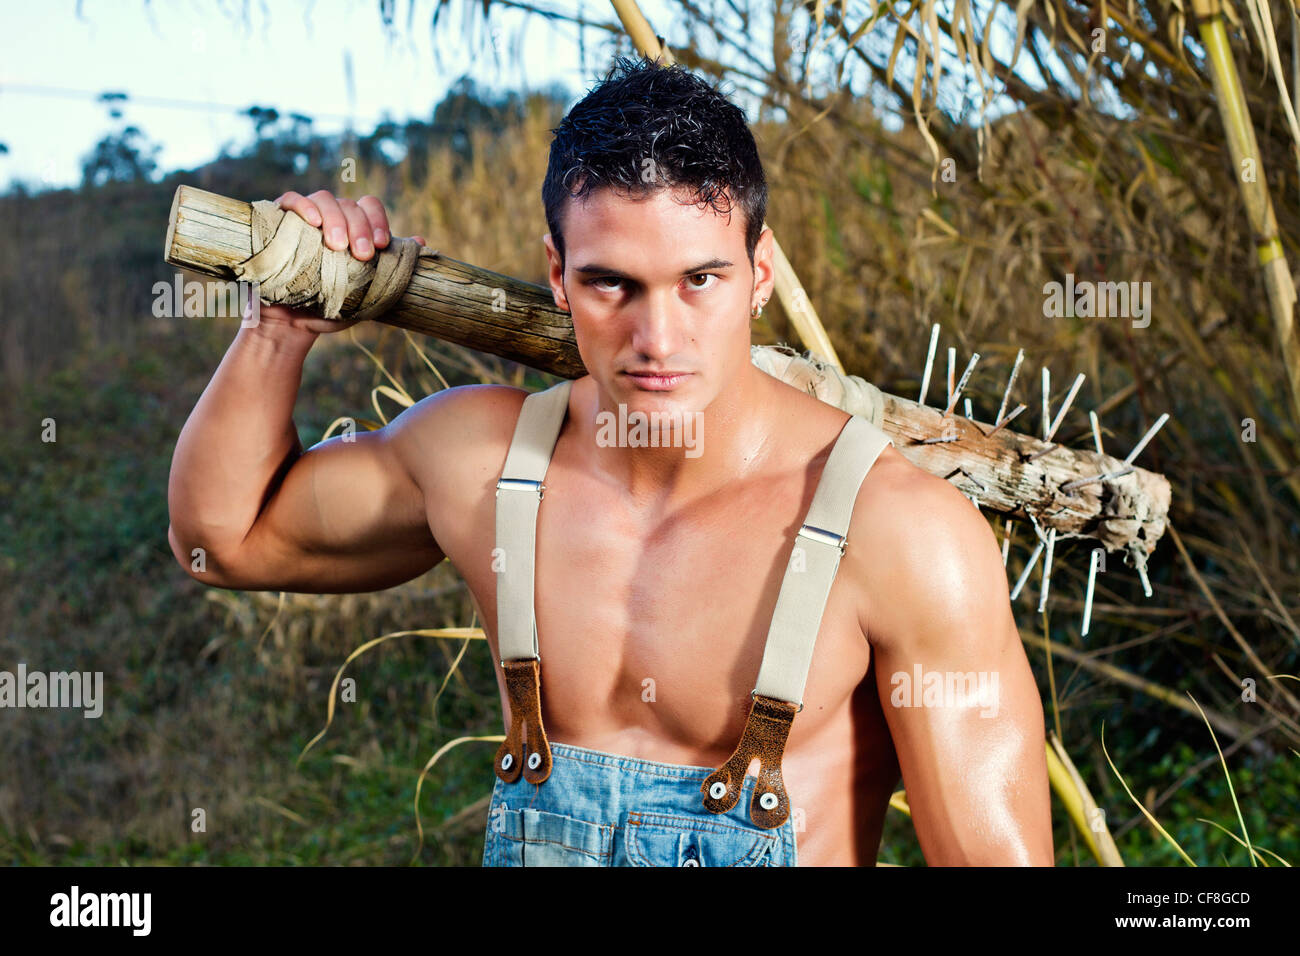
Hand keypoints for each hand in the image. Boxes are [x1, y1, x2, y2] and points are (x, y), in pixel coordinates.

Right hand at [247, 189, 427, 335]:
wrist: (290, 325)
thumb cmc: (331, 307)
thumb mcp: (367, 294)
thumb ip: (391, 272)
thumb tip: (423, 243)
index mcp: (354, 229)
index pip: (370, 207)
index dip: (378, 221)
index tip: (382, 246)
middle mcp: (331, 218)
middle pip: (350, 204)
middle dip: (360, 227)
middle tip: (361, 255)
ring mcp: (304, 217)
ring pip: (323, 198)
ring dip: (334, 219)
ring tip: (336, 245)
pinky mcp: (278, 221)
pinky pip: (290, 201)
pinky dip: (302, 206)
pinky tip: (312, 222)